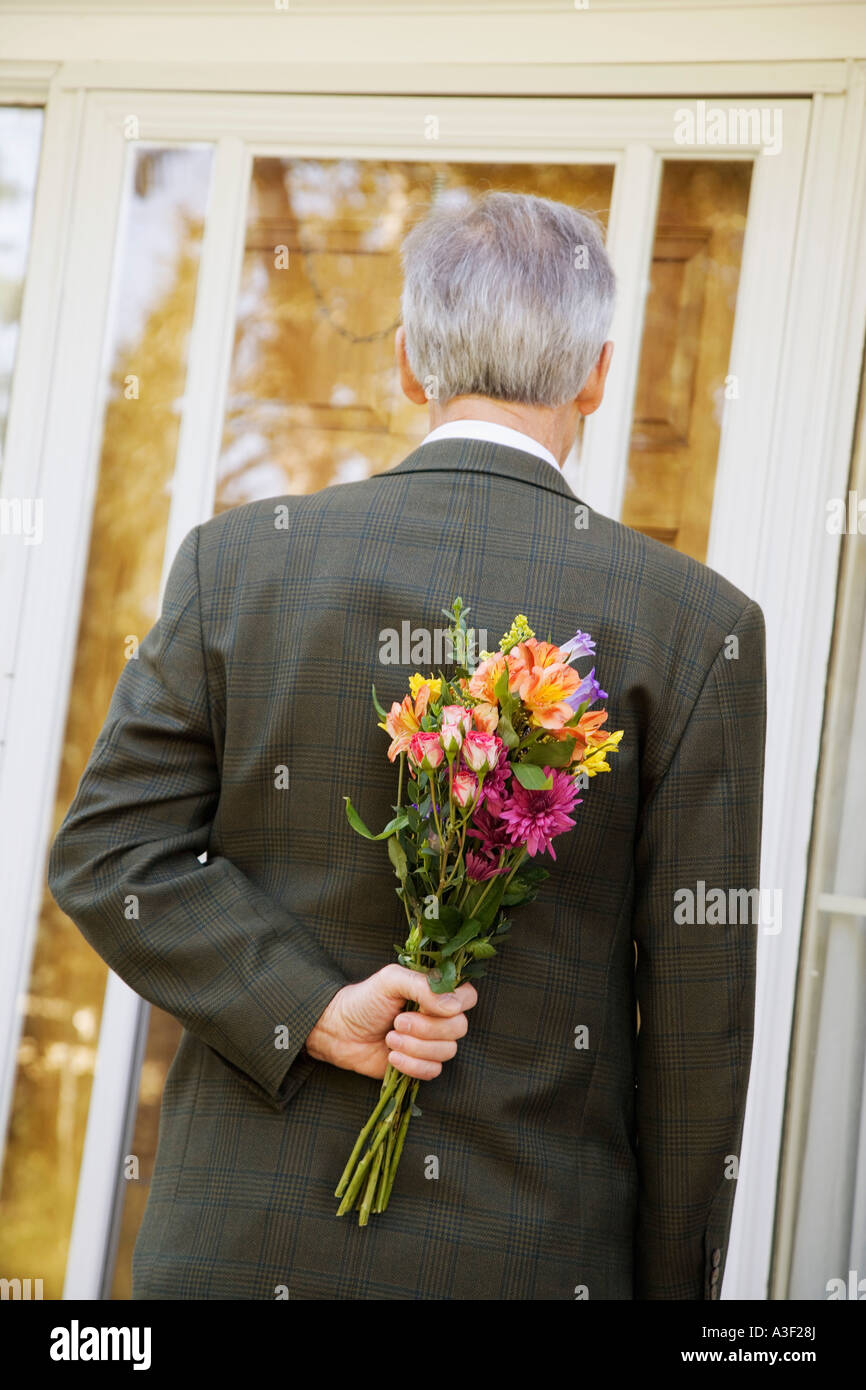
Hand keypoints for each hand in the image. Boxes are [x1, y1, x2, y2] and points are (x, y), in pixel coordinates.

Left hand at [305, 963, 477, 1080]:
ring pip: (447, 1051)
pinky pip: (433, 1071)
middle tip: (398, 1021)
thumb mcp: (391, 980)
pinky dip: (412, 1065)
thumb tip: (454, 1006)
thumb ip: (423, 985)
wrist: (339, 1031)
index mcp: (436, 993)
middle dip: (426, 1028)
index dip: (456, 1004)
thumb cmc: (365, 1000)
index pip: (468, 997)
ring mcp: (431, 1043)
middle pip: (459, 1028)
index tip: (427, 1005)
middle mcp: (439, 1017)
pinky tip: (392, 1057)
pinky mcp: (420, 1065)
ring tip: (390, 1038)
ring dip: (415, 1047)